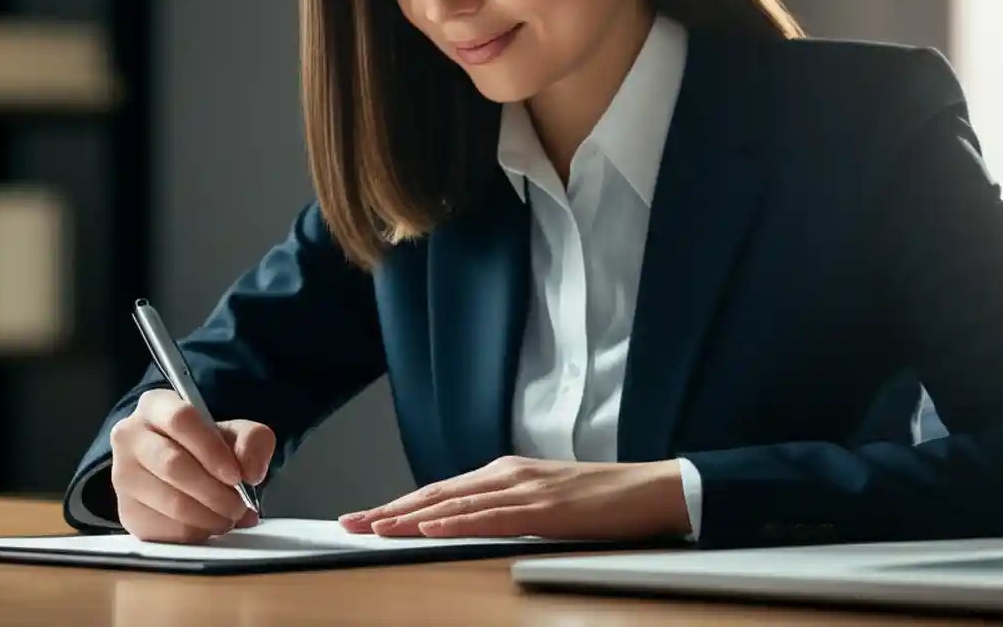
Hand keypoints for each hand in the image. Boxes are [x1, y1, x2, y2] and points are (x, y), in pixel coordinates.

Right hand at [110, 388, 275, 543]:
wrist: (177, 466)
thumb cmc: (204, 444)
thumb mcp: (236, 431)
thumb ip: (252, 441)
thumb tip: (251, 472)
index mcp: (156, 406)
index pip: (181, 420)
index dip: (211, 450)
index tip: (236, 476)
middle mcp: (130, 437)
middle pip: (173, 465)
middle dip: (214, 492)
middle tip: (239, 506)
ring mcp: (122, 476)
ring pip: (169, 502)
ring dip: (208, 517)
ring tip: (230, 518)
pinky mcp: (126, 511)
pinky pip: (163, 529)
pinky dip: (193, 533)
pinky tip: (208, 527)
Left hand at [338, 456, 688, 539]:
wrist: (653, 490)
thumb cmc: (603, 499)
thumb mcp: (545, 501)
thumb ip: (509, 508)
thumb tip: (472, 524)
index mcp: (506, 473)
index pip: (440, 491)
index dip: (399, 504)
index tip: (367, 517)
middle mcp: (507, 474)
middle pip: (435, 493)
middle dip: (389, 509)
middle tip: (349, 523)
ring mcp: (524, 489)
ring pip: (453, 504)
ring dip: (409, 517)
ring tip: (374, 528)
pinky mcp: (543, 509)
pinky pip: (490, 517)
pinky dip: (454, 521)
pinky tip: (428, 526)